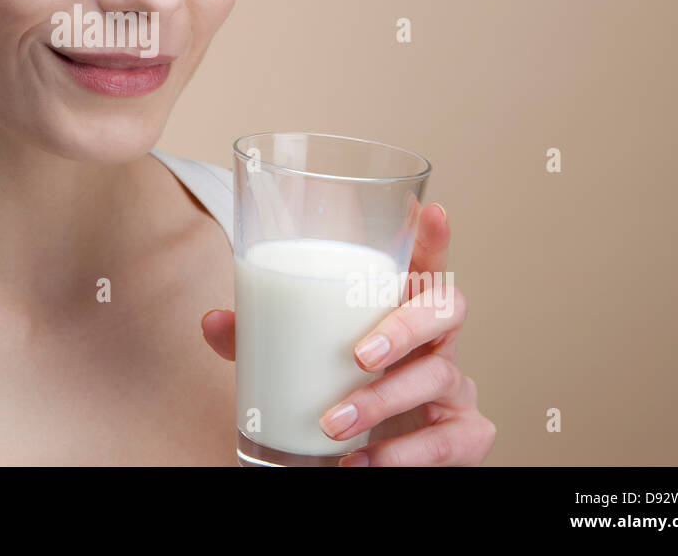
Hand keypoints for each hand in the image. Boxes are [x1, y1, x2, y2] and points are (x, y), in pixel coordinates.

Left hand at [201, 201, 495, 465]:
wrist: (366, 458)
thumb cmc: (339, 391)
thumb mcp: (299, 359)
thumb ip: (262, 335)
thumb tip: (212, 321)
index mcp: (401, 310)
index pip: (426, 265)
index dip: (434, 239)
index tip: (431, 213)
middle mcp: (438, 342)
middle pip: (446, 309)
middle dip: (404, 327)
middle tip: (359, 356)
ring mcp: (455, 386)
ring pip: (439, 378)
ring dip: (383, 402)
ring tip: (334, 425)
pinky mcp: (465, 435)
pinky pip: (449, 442)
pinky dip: (404, 456)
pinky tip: (361, 464)